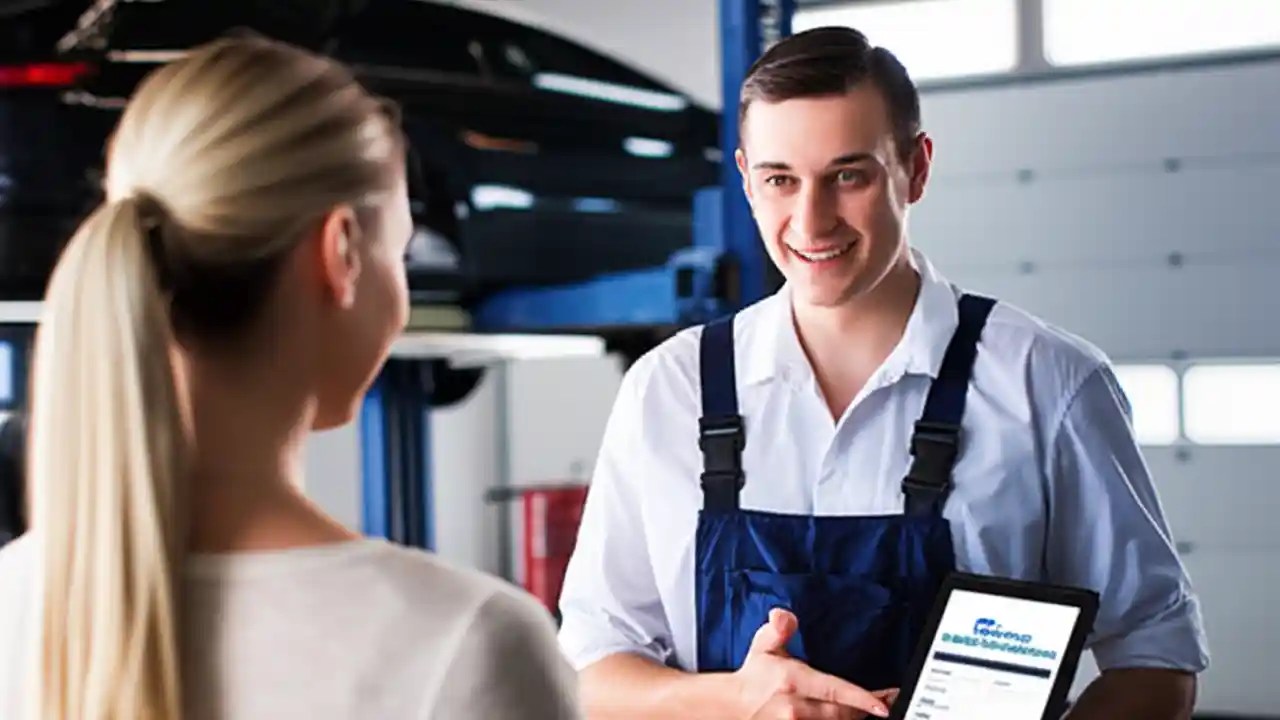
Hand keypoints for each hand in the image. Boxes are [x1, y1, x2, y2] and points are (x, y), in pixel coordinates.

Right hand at [732, 608, 894, 718]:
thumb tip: (782, 615)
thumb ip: (778, 629)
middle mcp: (795, 709)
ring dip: (853, 717)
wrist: (731, 707)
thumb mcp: (763, 645)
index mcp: (792, 682)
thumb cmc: (754, 676)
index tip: (882, 703)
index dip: (861, 699)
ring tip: (868, 708)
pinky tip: (848, 715)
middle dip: (865, 709)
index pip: (834, 691)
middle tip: (884, 701)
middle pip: (842, 713)